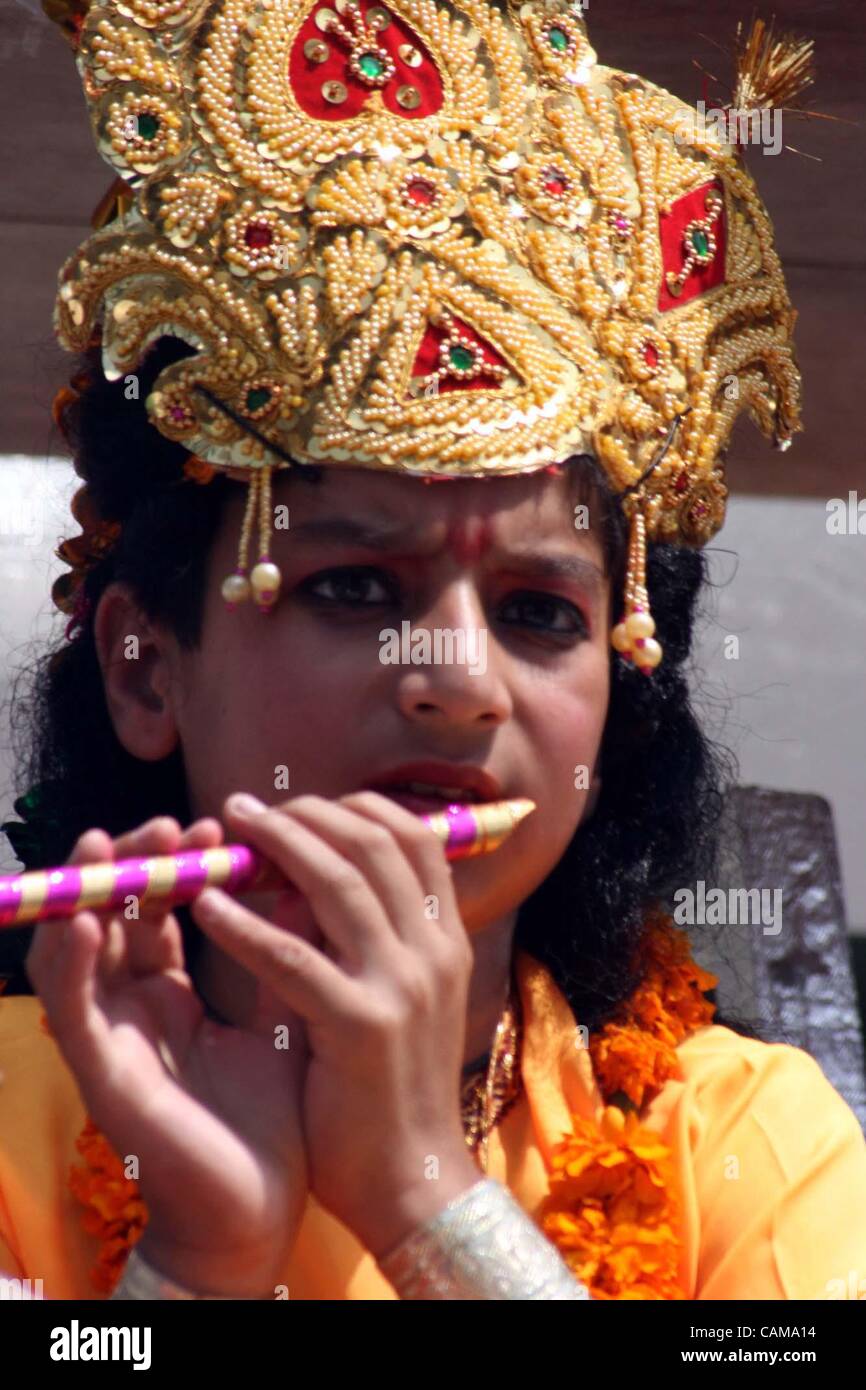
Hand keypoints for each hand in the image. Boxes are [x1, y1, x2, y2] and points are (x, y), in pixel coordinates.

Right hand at [26, 815, 308, 1295]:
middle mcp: (134, 1005)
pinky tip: (91, 919)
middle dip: (138, 860)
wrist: (258, 1213)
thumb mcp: (286, 1017)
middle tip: (174, 824)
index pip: (160, 908)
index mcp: (173, 992)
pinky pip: (71, 1006)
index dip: (181, 861)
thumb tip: (313, 879)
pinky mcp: (99, 1071)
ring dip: (93, 890)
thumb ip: (290, 953)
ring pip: (76, 945)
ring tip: (120, 842)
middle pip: (116, 913)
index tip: (218, 824)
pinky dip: (71, 959)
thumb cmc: (270, 1121)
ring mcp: (112, 1034)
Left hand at [190, 791, 480, 1259]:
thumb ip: (367, 940)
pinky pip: (293, 956)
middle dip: (307, 814)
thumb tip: (309, 878)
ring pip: (338, 881)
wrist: (414, 1182)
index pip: (414, 837)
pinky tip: (207, 907)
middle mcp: (433, 950)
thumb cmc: (392, 1091)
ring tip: (225, 833)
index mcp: (445, 940)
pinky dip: (245, 924)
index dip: (353, 808)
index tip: (299, 808)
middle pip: (374, 842)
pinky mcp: (361, 1025)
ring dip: (276, 844)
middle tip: (246, 809)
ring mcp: (402, 985)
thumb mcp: (398, 1000)